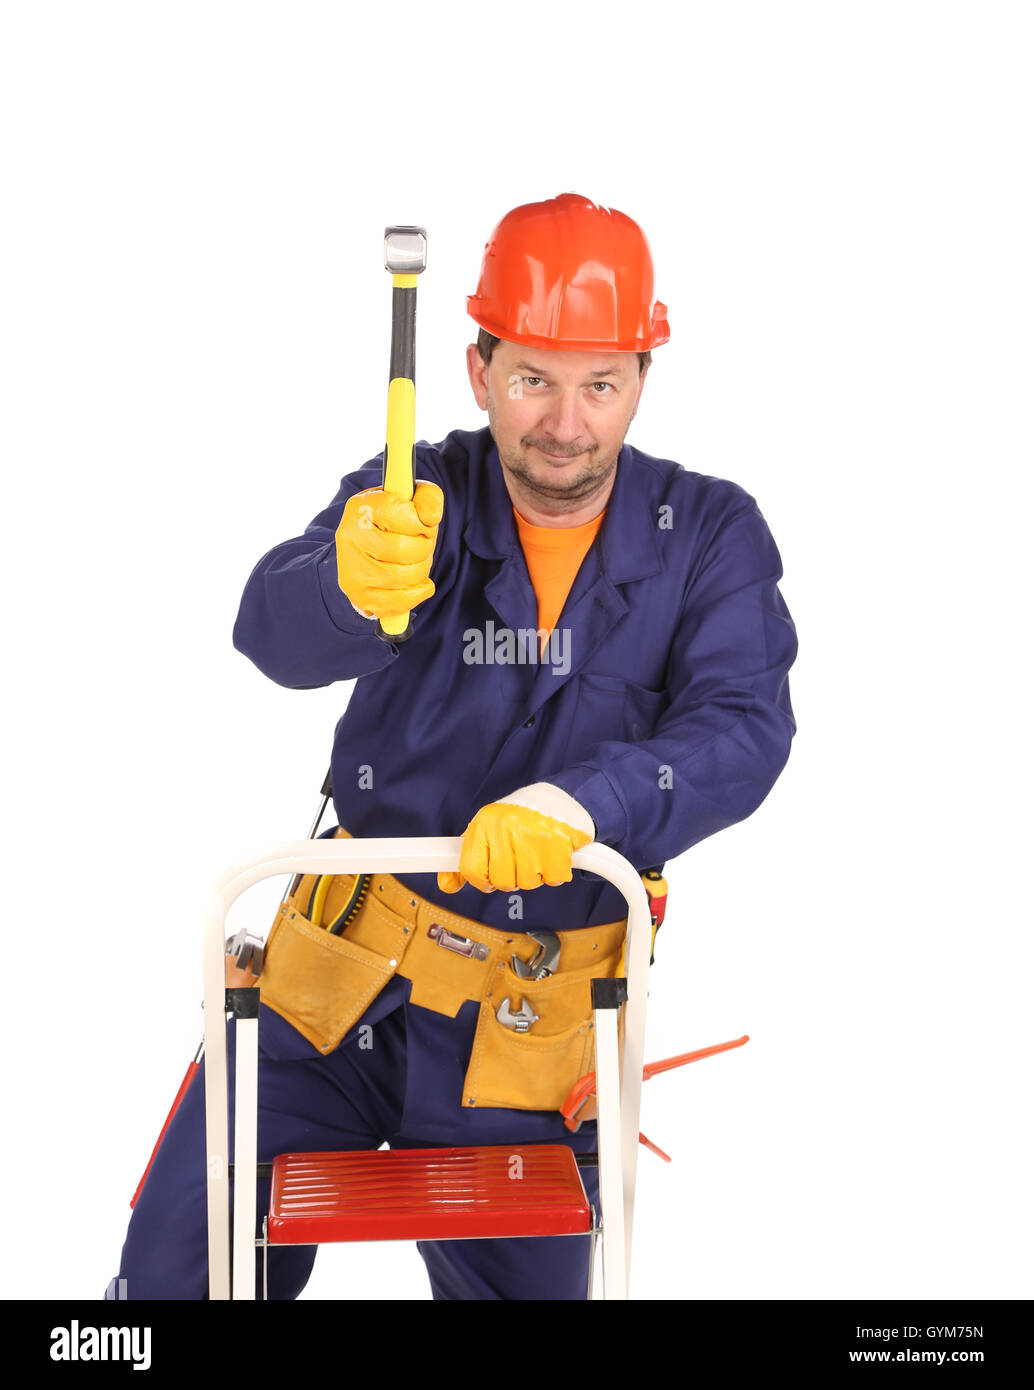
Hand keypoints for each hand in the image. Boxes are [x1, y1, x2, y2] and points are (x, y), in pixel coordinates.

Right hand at [334, 482, 443, 618]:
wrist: (366, 547)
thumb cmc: (393, 520)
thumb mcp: (409, 498)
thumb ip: (428, 498)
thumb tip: (430, 518)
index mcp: (361, 508)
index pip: (406, 516)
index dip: (424, 523)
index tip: (422, 523)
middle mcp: (351, 539)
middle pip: (406, 550)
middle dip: (425, 547)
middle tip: (420, 543)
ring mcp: (354, 571)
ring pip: (407, 576)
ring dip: (422, 569)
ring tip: (415, 560)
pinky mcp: (361, 597)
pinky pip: (402, 602)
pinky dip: (419, 592)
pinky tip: (417, 582)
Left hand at [438, 786, 593, 893]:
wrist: (555, 798)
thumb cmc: (515, 820)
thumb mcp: (485, 832)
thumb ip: (467, 860)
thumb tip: (446, 886)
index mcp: (484, 824)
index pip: (471, 869)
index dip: (481, 881)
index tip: (490, 878)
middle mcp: (506, 828)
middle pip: (502, 881)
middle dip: (512, 878)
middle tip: (520, 861)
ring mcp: (532, 835)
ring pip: (528, 882)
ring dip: (535, 875)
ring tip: (537, 854)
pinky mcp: (559, 842)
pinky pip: (553, 878)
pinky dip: (555, 873)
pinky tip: (554, 855)